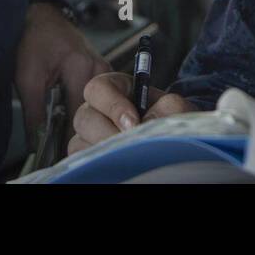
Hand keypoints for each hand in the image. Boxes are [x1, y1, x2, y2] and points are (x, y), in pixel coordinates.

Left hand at [15, 3, 110, 149]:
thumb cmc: (33, 40)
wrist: (41, 16)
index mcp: (81, 66)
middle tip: (61, 140)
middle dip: (79, 128)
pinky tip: (71, 110)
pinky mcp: (102, 70)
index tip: (60, 150)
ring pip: (99, 106)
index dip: (70, 135)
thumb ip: (34, 114)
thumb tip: (37, 145)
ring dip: (84, 118)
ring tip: (65, 123)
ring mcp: (104, 68)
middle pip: (94, 112)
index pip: (82, 114)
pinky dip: (86, 107)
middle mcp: (99, 68)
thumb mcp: (27, 78)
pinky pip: (98, 97)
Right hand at [68, 71, 195, 155]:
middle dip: (109, 134)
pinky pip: (82, 159)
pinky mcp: (87, 155)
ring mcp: (88, 135)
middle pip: (84, 117)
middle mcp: (96, 110)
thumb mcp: (174, 107)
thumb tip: (148, 122)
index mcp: (114, 89)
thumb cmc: (169, 120)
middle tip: (131, 145)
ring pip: (80, 142)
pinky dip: (99, 164)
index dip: (113, 105)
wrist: (171, 141)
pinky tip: (120, 166)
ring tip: (130, 157)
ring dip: (105, 151)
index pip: (98, 88)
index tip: (133, 124)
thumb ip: (167, 106)